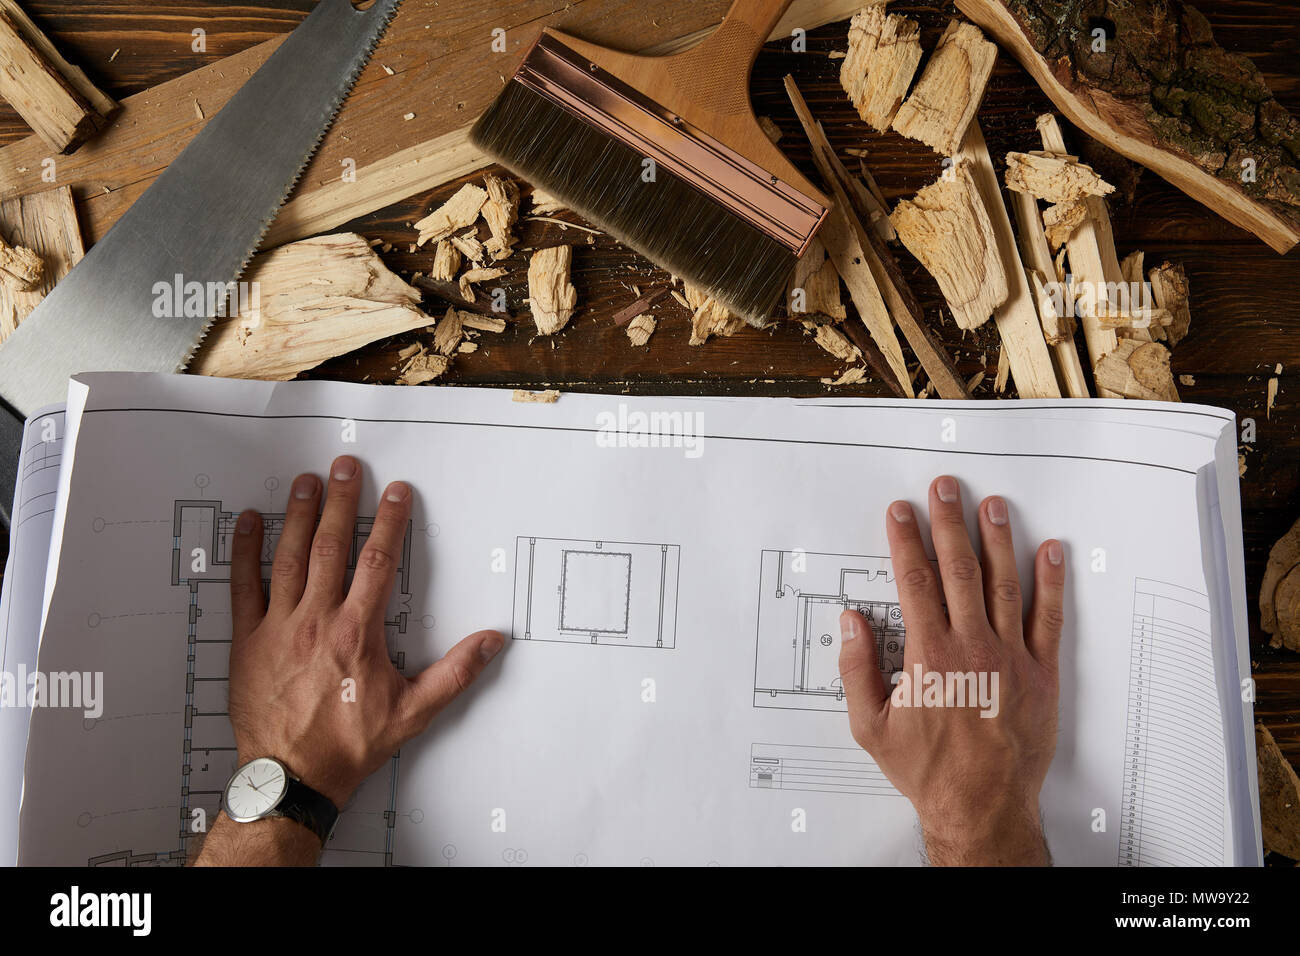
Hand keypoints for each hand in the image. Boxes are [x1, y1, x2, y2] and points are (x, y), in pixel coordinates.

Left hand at [226, 455, 503, 808]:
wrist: (291, 776)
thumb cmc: (349, 744)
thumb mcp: (414, 712)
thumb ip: (456, 673)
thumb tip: (493, 642)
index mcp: (357, 632)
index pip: (378, 562)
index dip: (389, 521)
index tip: (395, 492)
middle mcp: (317, 620)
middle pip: (331, 546)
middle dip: (339, 501)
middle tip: (345, 466)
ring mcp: (278, 626)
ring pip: (289, 557)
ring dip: (297, 515)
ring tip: (304, 481)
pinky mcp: (248, 640)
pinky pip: (243, 586)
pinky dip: (245, 552)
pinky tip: (247, 523)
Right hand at [838, 476, 1063, 864]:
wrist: (981, 806)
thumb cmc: (926, 770)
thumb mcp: (870, 726)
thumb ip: (856, 669)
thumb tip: (850, 623)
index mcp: (929, 655)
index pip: (915, 582)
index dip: (906, 541)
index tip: (901, 512)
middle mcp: (972, 647)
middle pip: (960, 570)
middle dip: (949, 524)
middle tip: (945, 488)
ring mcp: (1011, 657)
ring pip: (1004, 584)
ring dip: (997, 539)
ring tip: (991, 504)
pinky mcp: (1040, 673)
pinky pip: (1048, 619)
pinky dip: (1051, 583)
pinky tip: (1051, 552)